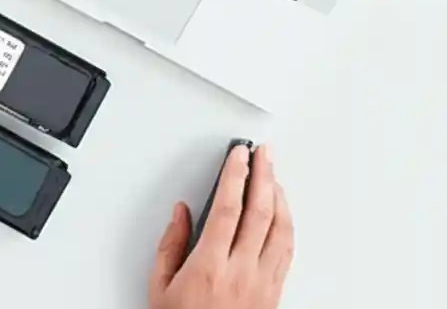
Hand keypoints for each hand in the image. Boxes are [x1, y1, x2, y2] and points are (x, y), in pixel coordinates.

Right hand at [148, 145, 293, 308]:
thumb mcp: (159, 288)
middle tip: (264, 153)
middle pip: (260, 212)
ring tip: (274, 176)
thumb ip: (169, 245)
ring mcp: (262, 283)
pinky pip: (287, 250)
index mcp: (209, 266)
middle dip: (263, 176)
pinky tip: (283, 213)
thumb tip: (181, 213)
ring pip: (280, 229)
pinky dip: (287, 224)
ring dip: (279, 197)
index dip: (236, 175)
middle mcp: (241, 272)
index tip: (239, 155)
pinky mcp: (274, 293)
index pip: (228, 208)